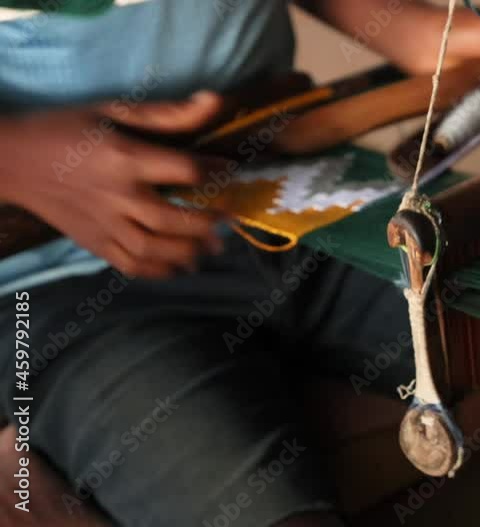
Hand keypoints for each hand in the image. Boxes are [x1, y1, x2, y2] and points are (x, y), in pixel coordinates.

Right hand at [0, 92, 227, 278]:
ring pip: (155, 248)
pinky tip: (181, 265)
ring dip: (190, 251)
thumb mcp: (115, 111)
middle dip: (208, 221)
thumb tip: (216, 101)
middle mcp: (117, 195)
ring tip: (212, 246)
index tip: (233, 170)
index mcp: (125, 158)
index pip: (185, 170)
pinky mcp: (93, 243)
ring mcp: (104, 224)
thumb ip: (169, 113)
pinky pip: (131, 265)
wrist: (11, 160)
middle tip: (229, 217)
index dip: (217, 171)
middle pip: (173, 218)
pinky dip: (160, 270)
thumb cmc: (67, 129)